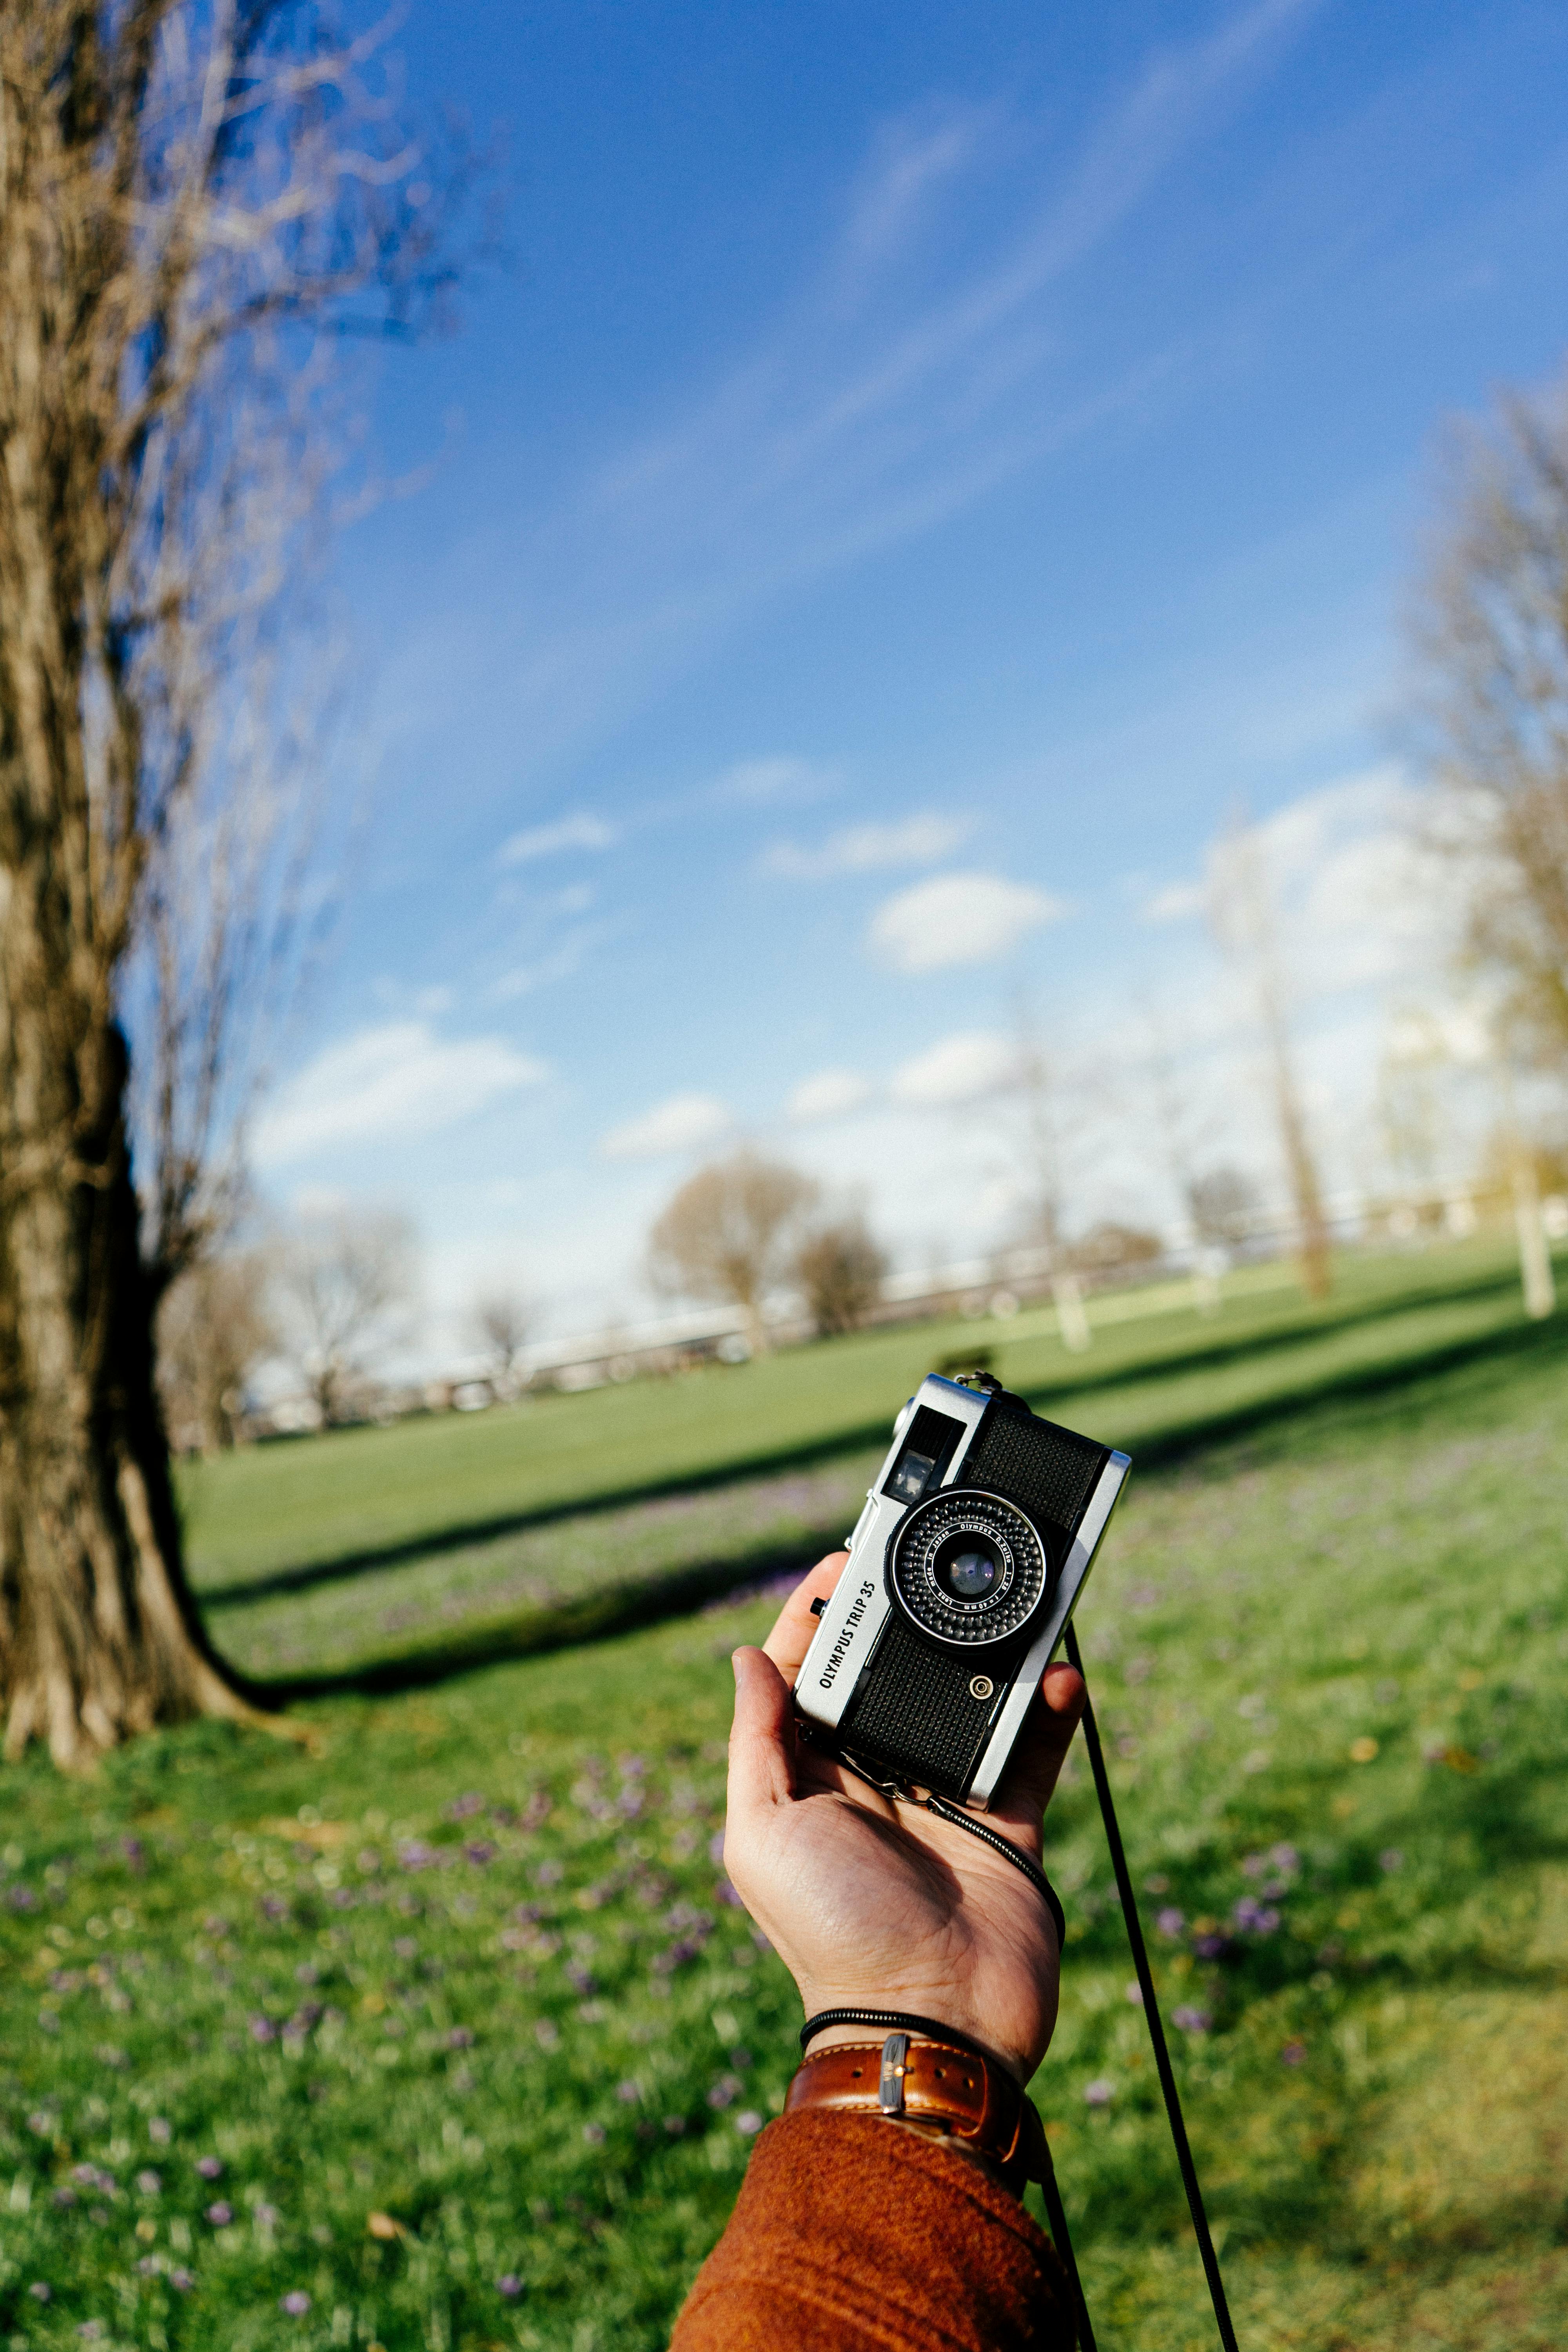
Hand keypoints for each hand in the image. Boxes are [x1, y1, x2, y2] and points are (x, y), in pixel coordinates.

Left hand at [723, 1552, 1084, 2081]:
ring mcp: (943, 1793)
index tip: (846, 1559)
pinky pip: (1032, 1745)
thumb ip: (757, 1742)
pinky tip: (1057, 1671)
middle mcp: (873, 1776)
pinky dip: (1049, 1704)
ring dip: (987, 1650)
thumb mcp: (763, 1837)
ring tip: (1004, 1600)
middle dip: (908, 1616)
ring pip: (965, 1697)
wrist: (935, 2020)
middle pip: (889, 1672)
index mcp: (808, 1776)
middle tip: (930, 1558)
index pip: (808, 1671)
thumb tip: (745, 1656)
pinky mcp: (1006, 1816)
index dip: (821, 1613)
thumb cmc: (833, 1934)